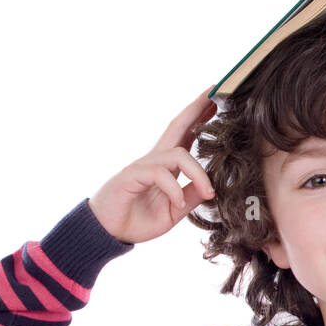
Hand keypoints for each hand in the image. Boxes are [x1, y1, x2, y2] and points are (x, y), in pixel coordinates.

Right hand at [89, 89, 216, 243]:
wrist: (108, 232)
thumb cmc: (137, 219)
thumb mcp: (173, 211)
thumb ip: (190, 197)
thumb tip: (211, 188)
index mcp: (166, 166)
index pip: (185, 135)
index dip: (199, 118)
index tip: (216, 101)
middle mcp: (155, 160)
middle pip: (177, 126)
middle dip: (196, 109)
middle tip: (215, 92)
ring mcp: (142, 166)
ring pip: (178, 154)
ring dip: (198, 173)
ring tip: (208, 193)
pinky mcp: (131, 176)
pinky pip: (160, 174)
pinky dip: (174, 189)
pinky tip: (178, 203)